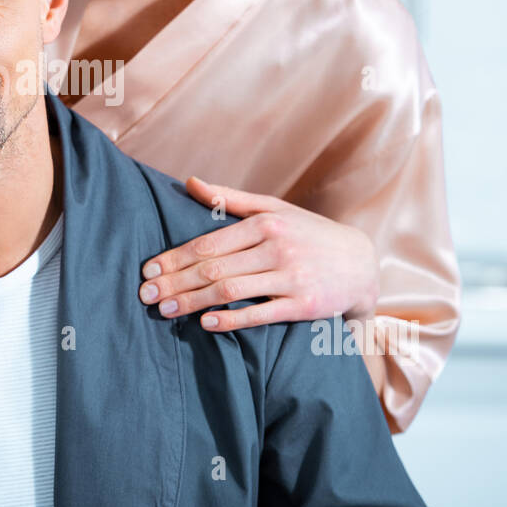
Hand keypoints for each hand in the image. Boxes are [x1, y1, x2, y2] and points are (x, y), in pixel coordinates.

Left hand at [138, 176, 379, 330]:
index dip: (174, 258)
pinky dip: (232, 319)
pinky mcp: (305, 305)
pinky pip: (261, 314)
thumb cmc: (309, 234)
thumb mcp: (275, 208)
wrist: (361, 263)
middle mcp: (277, 247)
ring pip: (231, 289)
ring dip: (193, 302)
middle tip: (145, 296)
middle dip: (174, 282)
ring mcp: (292, 276)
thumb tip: (190, 183)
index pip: (208, 243)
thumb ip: (230, 199)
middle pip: (213, 267)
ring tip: (165, 311)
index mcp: (265, 223)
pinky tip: (206, 323)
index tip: (148, 270)